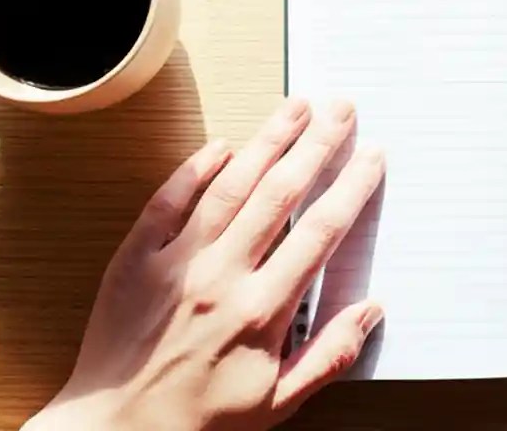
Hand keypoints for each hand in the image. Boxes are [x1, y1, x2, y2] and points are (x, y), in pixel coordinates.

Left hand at [24, 98, 384, 430]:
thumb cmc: (198, 423)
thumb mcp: (277, 403)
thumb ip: (329, 355)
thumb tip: (371, 311)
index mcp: (262, 311)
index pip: (320, 233)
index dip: (351, 188)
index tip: (370, 156)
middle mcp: (221, 276)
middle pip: (280, 194)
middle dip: (316, 145)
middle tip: (340, 109)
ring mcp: (176, 262)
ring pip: (230, 186)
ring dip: (266, 142)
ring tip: (294, 108)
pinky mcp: (136, 259)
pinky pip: (168, 202)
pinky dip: (195, 169)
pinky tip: (222, 145)